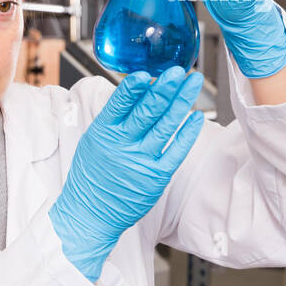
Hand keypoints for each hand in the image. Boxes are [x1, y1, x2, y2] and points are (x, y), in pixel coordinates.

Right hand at [49, 67, 204, 281]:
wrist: (89, 214)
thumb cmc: (91, 176)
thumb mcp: (93, 142)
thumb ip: (113, 120)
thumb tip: (136, 92)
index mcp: (102, 134)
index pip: (119, 104)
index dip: (133, 88)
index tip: (147, 73)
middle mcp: (121, 146)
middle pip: (147, 112)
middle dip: (165, 89)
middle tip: (179, 71)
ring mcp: (139, 162)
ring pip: (165, 127)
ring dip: (180, 102)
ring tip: (191, 83)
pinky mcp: (156, 177)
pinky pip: (175, 151)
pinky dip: (187, 133)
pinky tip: (196, 117)